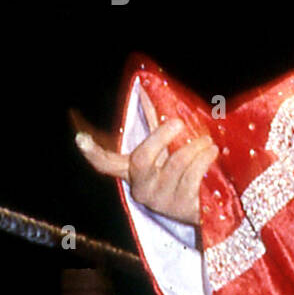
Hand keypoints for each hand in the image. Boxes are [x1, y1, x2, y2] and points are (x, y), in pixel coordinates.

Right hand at [73, 88, 218, 226]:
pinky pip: (192, 175)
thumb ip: (154, 122)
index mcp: (133, 172)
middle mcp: (141, 188)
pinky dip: (204, 159)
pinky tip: (212, 152)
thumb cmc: (184, 171)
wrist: (209, 207)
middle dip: (160, 137)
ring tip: (207, 141)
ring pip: (175, 164)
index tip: (80, 138)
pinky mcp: (181, 207)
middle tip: (178, 123)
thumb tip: (145, 87)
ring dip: (194, 147)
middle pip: (142, 159)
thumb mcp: (167, 148)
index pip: (106, 164)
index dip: (92, 152)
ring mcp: (160, 200)